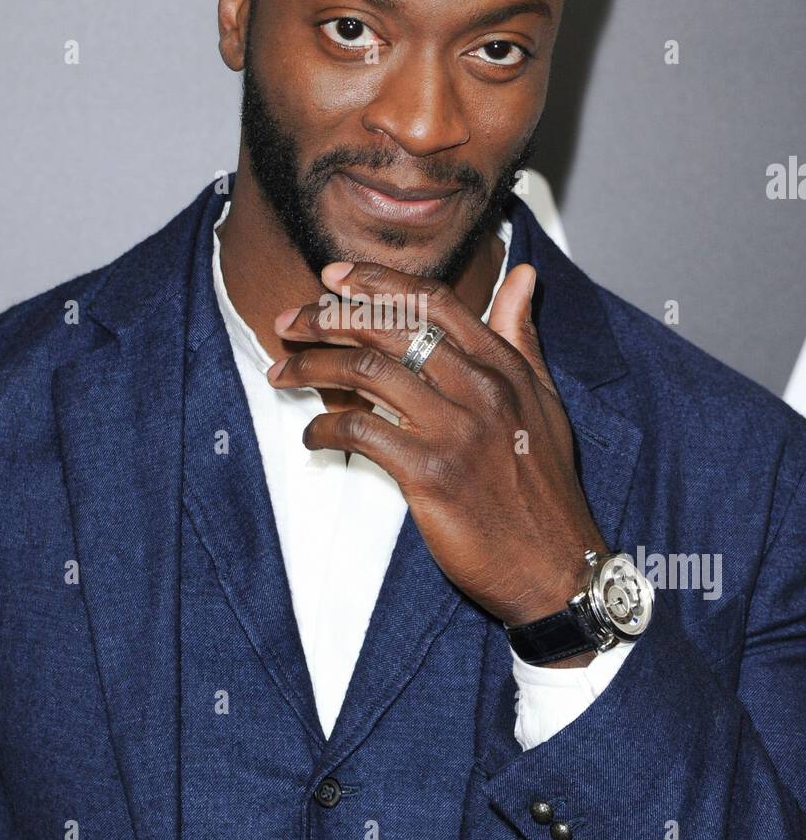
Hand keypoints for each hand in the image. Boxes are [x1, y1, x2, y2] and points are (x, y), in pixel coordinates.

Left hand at [267, 258, 608, 632]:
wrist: (556, 565)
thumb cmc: (544, 485)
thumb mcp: (543, 400)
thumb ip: (520, 336)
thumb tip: (519, 275)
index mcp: (504, 366)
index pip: (432, 300)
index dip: (375, 281)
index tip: (333, 277)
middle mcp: (481, 388)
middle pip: (388, 327)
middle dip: (326, 317)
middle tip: (290, 323)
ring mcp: (456, 429)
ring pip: (365, 371)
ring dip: (312, 367)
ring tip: (283, 374)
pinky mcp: (431, 473)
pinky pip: (359, 431)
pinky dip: (323, 428)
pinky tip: (312, 435)